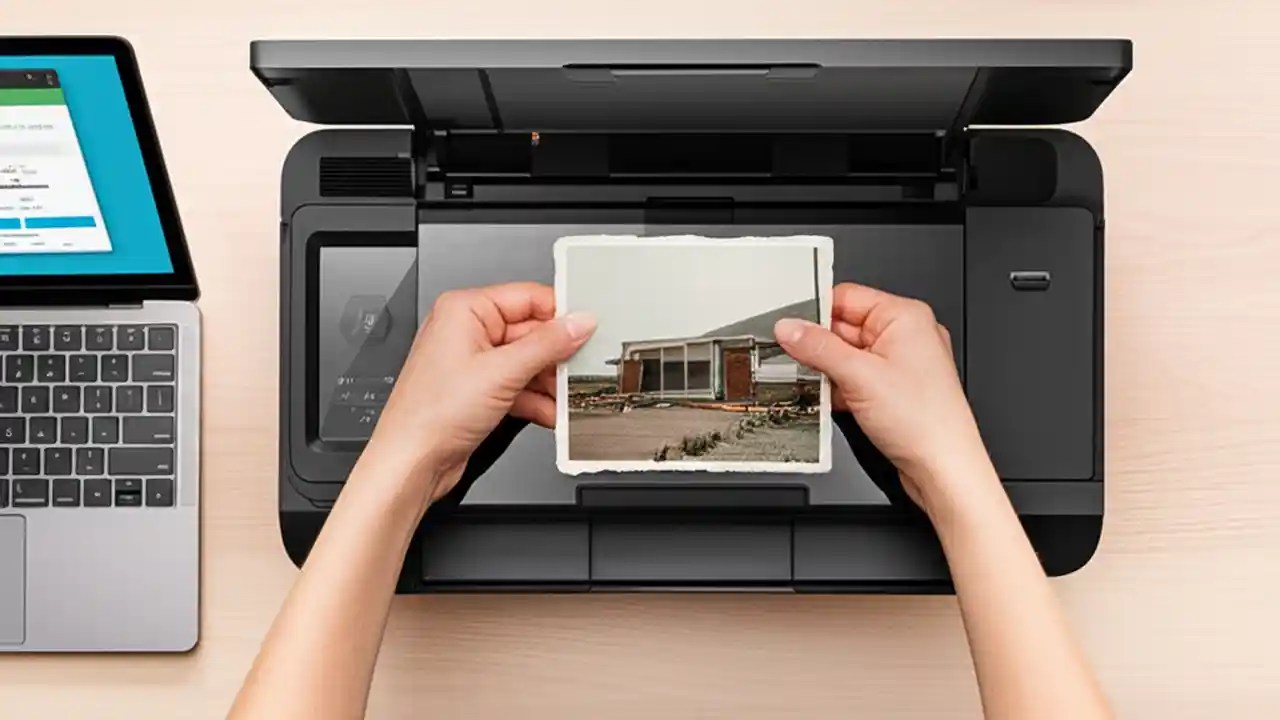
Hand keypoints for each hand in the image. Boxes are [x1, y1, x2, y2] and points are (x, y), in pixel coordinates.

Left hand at [361, 282, 595, 502]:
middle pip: (531, 332)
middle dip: (558, 356)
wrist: (411, 462)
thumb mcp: (501, 373)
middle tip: (585, 369)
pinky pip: (519, 386)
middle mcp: (467, 331)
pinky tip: (554, 414)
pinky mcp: (480, 390)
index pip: (528, 297)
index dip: (561, 314)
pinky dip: (537, 400)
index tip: (590, 328)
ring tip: (572, 397)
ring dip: (551, 383)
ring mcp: (474, 362)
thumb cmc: (431, 414)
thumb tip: (579, 322)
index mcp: (465, 310)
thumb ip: (547, 345)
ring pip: (528, 362)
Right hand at [774, 283, 992, 514]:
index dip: (815, 312)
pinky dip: (839, 388)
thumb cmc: (925, 420)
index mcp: (905, 316)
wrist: (943, 468)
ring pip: (847, 356)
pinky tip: (830, 400)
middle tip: (794, 360)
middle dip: (819, 347)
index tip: (789, 327)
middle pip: (844, 327)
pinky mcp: (893, 390)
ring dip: (828, 371)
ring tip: (816, 385)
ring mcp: (899, 364)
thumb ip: (818, 348)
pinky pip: (856, 378)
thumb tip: (790, 328)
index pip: (847, 297)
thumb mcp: (859, 376)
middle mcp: (906, 335)